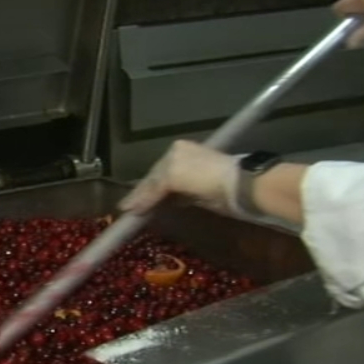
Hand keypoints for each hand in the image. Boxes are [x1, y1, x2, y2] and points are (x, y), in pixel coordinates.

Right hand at [118, 140, 245, 217]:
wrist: (240, 187)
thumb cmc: (204, 176)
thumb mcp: (173, 176)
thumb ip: (151, 190)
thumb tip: (128, 206)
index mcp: (176, 150)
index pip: (151, 173)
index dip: (138, 191)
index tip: (124, 208)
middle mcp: (184, 158)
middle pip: (158, 179)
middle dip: (144, 194)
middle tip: (129, 212)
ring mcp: (195, 173)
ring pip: (168, 188)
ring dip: (155, 200)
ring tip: (141, 213)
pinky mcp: (204, 190)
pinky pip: (179, 196)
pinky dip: (168, 203)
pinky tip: (160, 210)